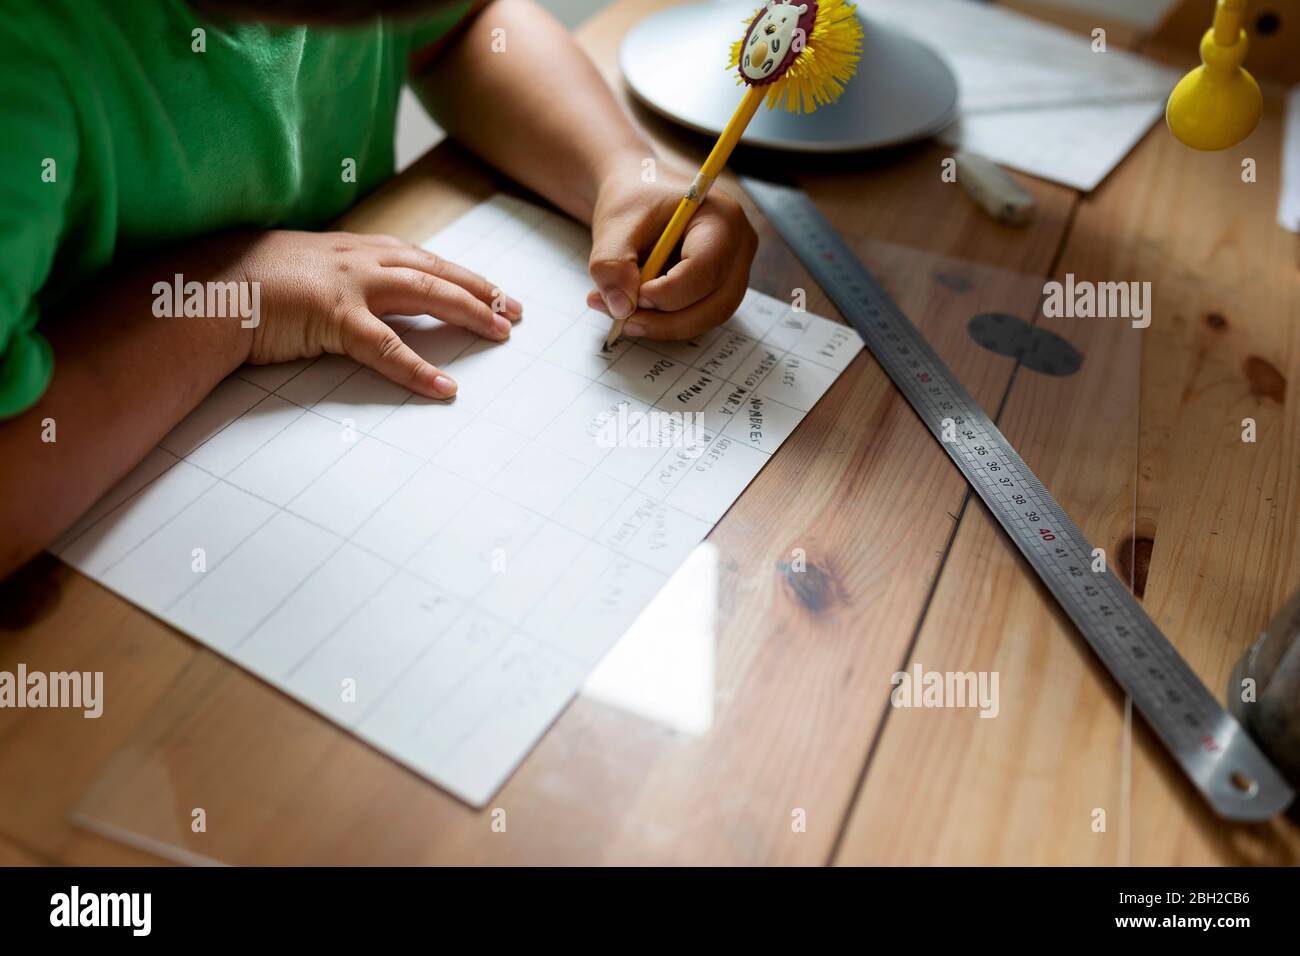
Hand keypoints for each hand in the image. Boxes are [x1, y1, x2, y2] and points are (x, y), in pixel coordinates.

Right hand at [241, 230, 521, 397]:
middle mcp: (359, 259)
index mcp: (353, 248)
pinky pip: (388, 348)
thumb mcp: (302, 273)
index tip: (492, 288)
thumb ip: (336, 281)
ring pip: (426, 295)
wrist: (205, 286)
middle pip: (436, 271)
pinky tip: (445, 388)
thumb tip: (358, 301)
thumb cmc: (247, 284)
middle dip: (481, 289)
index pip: (422, 258)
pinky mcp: (334, 318)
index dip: (460, 273)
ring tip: (501, 333)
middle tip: (516, 309)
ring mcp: (349, 286)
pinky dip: (419, 369)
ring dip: (469, 313)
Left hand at [586, 169, 757, 339]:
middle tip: (623, 321)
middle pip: (716, 303)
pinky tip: (637, 310)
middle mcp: (739, 246)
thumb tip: (621, 308)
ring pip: (709, 317)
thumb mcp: (613, 224)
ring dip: (665, 326)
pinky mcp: (721, 286)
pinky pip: (700, 316)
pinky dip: (667, 322)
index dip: (666, 294)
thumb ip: (612, 264)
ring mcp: (734, 269)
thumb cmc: (632, 201)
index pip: (705, 270)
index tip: (629, 298)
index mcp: (722, 218)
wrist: (637, 193)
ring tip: (623, 315)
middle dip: (667, 321)